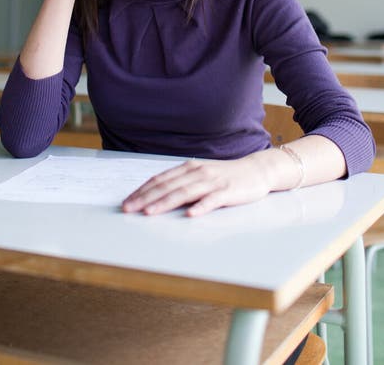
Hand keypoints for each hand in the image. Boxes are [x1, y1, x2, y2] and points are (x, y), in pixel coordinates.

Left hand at [121, 156, 272, 216]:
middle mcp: (197, 172)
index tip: (127, 202)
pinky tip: (190, 215)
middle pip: (167, 186)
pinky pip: (212, 200)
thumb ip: (182, 183)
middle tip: (128, 209)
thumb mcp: (200, 175)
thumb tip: (157, 196)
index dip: (142, 191)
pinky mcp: (227, 192)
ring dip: (165, 202)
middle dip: (145, 198)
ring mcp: (212, 182)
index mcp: (188, 168)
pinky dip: (200, 207)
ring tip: (149, 212)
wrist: (256, 170)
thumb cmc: (225, 176)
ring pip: (184, 193)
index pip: (160, 180)